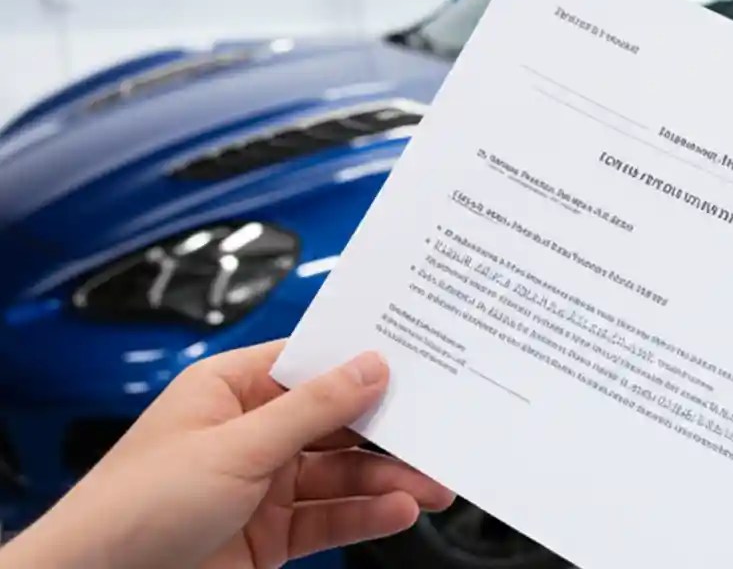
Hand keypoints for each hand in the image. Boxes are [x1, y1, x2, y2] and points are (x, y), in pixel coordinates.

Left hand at [0, 341, 452, 568]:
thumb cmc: (130, 509)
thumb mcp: (233, 447)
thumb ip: (310, 409)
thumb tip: (369, 366)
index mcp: (229, 389)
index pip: (310, 363)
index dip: (362, 362)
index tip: (416, 361)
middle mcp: (249, 433)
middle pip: (336, 422)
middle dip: (387, 431)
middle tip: (437, 432)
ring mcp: (262, 486)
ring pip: (341, 473)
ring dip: (387, 479)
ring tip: (430, 483)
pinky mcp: (271, 535)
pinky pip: (331, 517)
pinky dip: (366, 515)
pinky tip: (396, 511)